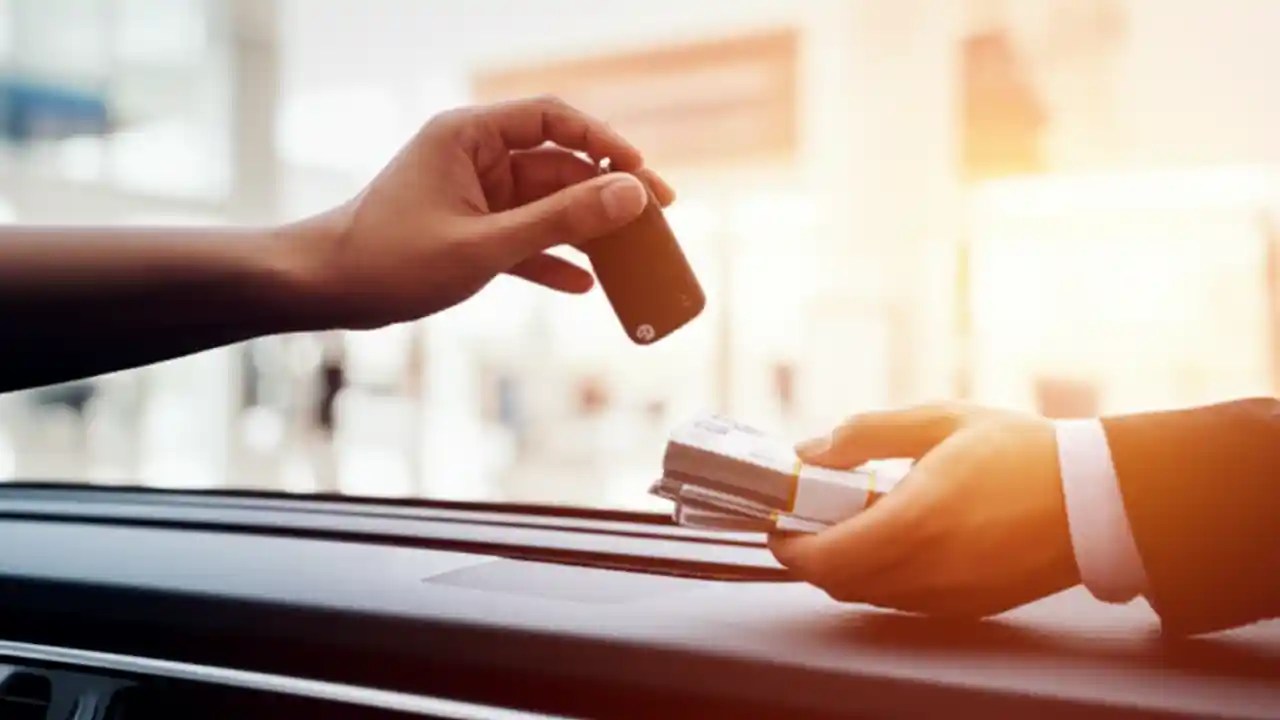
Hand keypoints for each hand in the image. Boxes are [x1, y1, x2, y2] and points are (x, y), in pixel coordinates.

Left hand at [283, 95, 674, 329]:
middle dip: (606, 194)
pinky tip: (584, 284)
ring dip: (585, 230)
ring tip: (634, 254)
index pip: (552, 118)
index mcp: (469, 137)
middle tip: (658, 216)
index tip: (642, 171)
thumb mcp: (484, 244)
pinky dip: (551, 259)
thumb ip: (559, 221)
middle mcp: (474, 158)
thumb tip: (630, 196)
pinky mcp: (467, 231)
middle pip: (557, 166)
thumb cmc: (390, 259)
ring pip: (545, 206)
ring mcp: (472, 196)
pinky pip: (523, 238)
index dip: (603, 141)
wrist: (326, 291)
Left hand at [769, 403, 1079, 617]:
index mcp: (917, 521)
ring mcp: (949, 597)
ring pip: (869, 596)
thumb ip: (867, 435)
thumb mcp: (940, 422)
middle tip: (807, 521)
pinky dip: (882, 578)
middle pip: (839, 583)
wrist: (1098, 499)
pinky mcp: (968, 608)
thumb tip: (811, 451)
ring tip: (853, 524)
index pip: (825, 558)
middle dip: (812, 556)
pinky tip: (897, 541)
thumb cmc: (1022, 452)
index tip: (778, 524)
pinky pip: (903, 603)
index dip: (789, 546)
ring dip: (847, 568)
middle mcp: (928, 570)